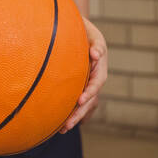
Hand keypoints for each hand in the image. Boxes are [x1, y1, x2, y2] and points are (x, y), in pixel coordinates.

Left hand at [60, 16, 107, 132]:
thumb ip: (95, 43)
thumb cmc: (82, 28)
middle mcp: (94, 77)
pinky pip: (74, 101)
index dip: (89, 92)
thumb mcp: (90, 32)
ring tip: (62, 130)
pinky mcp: (77, 85)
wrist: (74, 27)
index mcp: (98, 65)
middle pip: (89, 99)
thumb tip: (97, 54)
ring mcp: (86, 82)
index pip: (96, 82)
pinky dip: (70, 112)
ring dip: (74, 117)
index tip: (80, 100)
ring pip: (83, 104)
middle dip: (79, 113)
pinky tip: (59, 125)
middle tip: (67, 126)